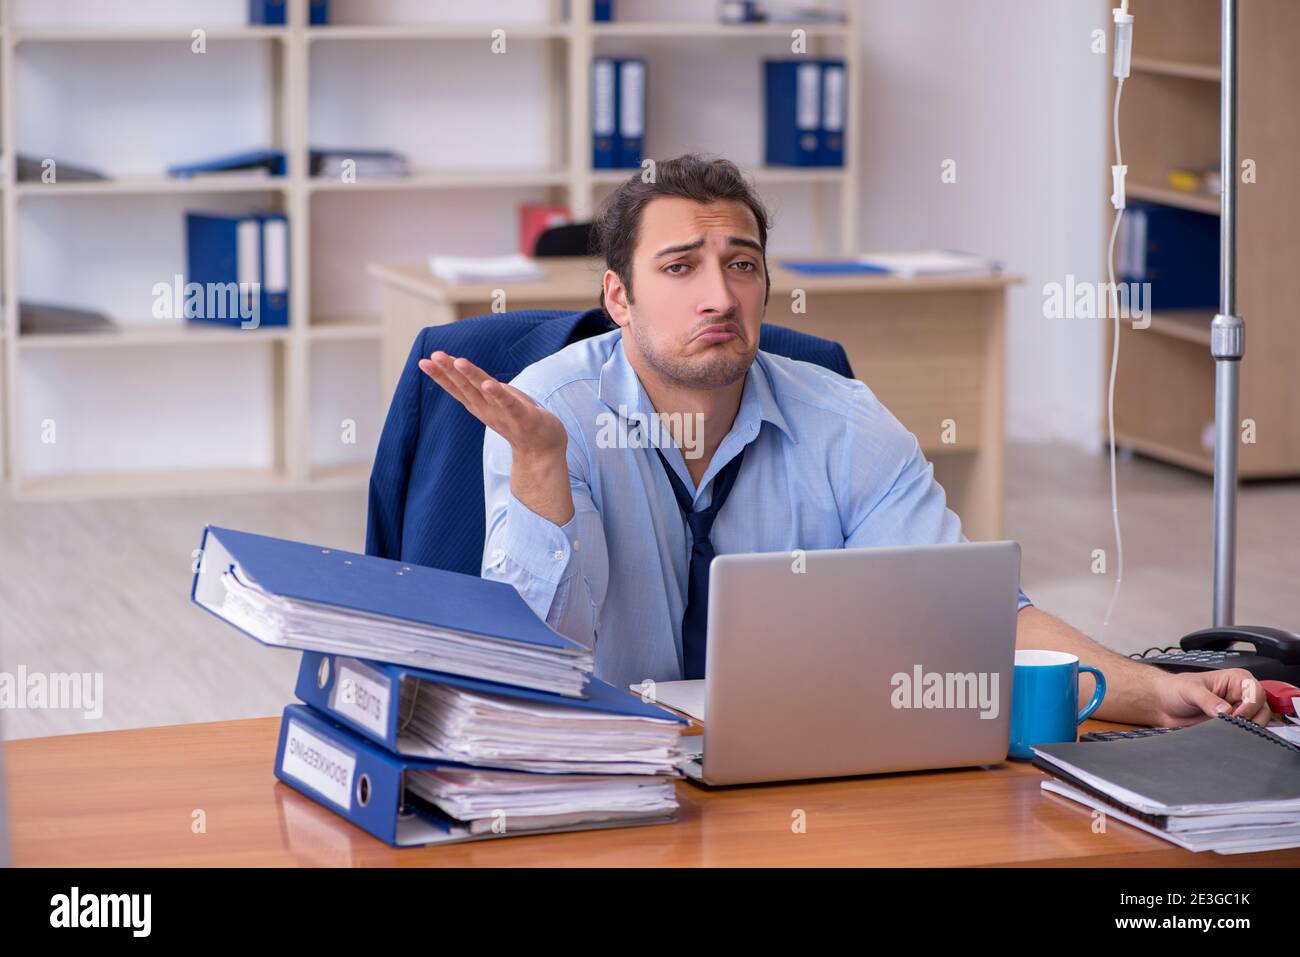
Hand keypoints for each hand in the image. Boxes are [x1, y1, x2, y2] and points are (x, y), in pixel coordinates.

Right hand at [418, 351, 567, 460]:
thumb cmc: (520, 421)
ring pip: (485, 393)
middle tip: (433, 356)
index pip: (458, 388)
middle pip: (466, 388)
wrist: (543, 452)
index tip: (424, 361)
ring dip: (471, 377)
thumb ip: (484, 388)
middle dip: (449, 372)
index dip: (441, 376)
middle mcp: (488, 410)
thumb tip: (469, 372)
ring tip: (458, 362)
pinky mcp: (524, 419)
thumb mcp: (498, 401)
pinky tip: (490, 384)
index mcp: (481, 406)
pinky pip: (510, 405)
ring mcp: (504, 416)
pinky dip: (500, 395)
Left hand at [1146, 668, 1271, 727]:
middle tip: (1232, 726)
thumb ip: (1207, 700)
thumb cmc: (1174, 689)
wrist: (1162, 705)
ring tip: (1227, 731)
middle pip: (1262, 710)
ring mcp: (1238, 712)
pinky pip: (1245, 733)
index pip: (1257, 693)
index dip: (1249, 706)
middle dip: (1250, 720)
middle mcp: (1241, 695)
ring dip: (1246, 730)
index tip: (1234, 716)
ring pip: (1258, 723)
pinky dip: (1240, 736)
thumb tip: (1225, 711)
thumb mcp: (1189, 690)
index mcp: (1236, 679)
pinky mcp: (1232, 726)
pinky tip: (1227, 737)